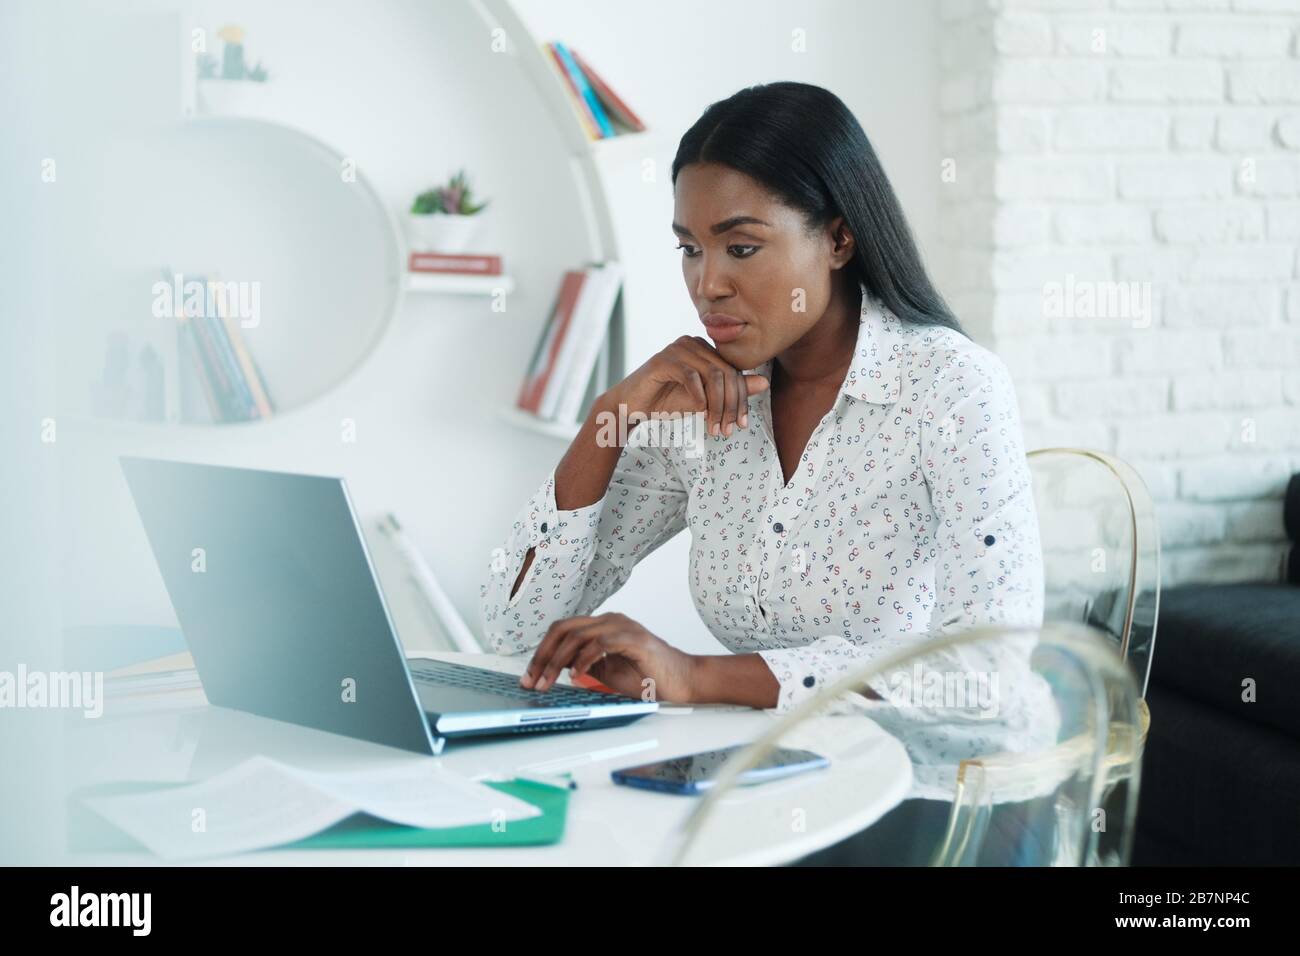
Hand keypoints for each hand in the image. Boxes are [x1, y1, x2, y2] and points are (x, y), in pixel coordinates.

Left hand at [520, 612, 695, 703]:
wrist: (683, 681)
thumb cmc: (649, 677)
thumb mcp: (607, 671)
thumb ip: (584, 663)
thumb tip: (555, 666)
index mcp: (603, 626)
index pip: (562, 631)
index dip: (542, 652)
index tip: (529, 676)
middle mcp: (611, 620)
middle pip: (563, 629)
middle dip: (542, 655)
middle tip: (532, 680)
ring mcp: (622, 626)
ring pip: (577, 635)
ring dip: (557, 661)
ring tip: (548, 682)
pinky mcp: (634, 639)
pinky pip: (600, 644)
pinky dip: (583, 660)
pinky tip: (576, 676)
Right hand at [608, 336, 768, 439]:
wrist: (632, 407)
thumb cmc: (666, 401)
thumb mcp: (705, 400)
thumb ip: (731, 391)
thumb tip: (764, 384)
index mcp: (705, 349)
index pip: (734, 371)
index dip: (742, 399)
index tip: (741, 424)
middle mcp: (693, 343)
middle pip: (726, 373)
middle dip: (731, 405)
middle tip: (728, 430)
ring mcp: (678, 348)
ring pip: (712, 375)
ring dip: (717, 406)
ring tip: (714, 427)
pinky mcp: (664, 359)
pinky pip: (691, 376)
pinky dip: (698, 397)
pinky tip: (698, 412)